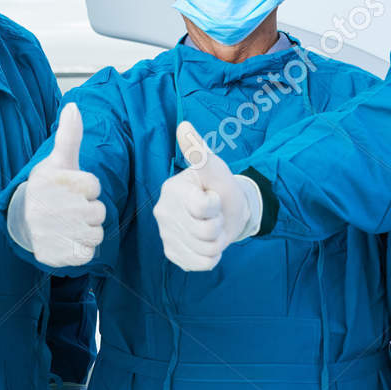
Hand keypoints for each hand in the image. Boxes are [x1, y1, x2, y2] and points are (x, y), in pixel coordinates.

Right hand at [14, 104, 105, 267]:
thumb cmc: (49, 186)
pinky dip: (83, 248)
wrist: (23, 219)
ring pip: (96, 235)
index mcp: (51, 182)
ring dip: (90, 230)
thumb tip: (73, 106)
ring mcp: (48, 234)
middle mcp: (46, 208)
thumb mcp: (59, 160)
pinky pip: (86, 254)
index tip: (74, 188)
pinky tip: (69, 239)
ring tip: (73, 223)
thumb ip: (70, 136)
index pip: (94, 186)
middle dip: (92, 210)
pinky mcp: (52, 255)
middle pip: (99, 212)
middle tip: (74, 207)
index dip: (90, 188)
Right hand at [151, 120, 258, 270]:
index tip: (214, 196)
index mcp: (172, 190)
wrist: (227, 212)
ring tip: (213, 228)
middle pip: (205, 232)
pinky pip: (200, 264)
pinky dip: (211, 257)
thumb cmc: (221, 187)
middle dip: (219, 225)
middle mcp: (163, 213)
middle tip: (216, 215)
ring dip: (218, 242)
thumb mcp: (217, 170)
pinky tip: (207, 243)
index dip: (216, 205)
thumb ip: (200, 153)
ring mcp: (166, 235)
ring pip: (205, 250)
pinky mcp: (172, 254)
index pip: (202, 208)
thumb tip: (184, 126)